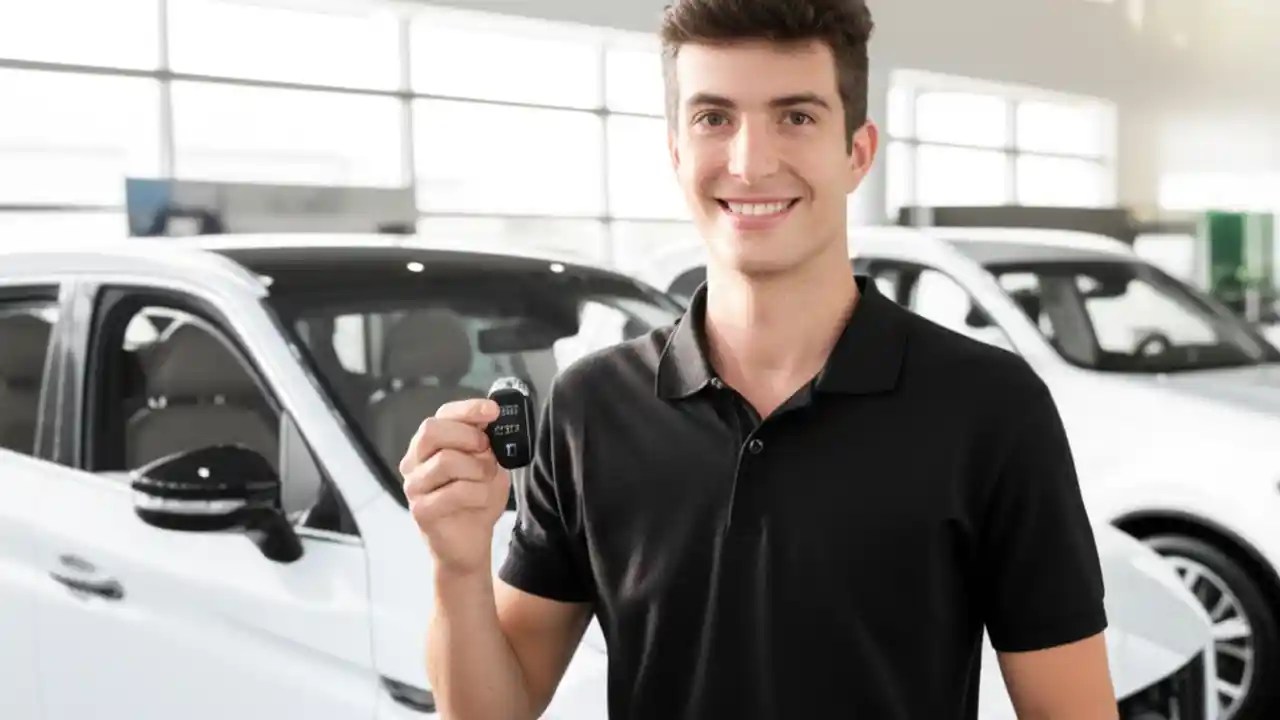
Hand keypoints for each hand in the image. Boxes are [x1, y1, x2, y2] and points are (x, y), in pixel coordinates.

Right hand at [400, 399, 511, 576]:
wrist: (469, 544)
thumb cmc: (476, 500)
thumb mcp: (488, 465)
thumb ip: (487, 443)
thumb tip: (493, 418)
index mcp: (428, 445)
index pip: (442, 415)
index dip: (468, 409)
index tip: (493, 411)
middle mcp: (413, 462)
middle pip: (432, 430)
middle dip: (468, 436)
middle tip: (488, 451)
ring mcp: (413, 486)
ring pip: (446, 460)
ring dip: (478, 469)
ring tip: (487, 481)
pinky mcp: (421, 510)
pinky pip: (456, 491)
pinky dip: (479, 493)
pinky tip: (481, 501)